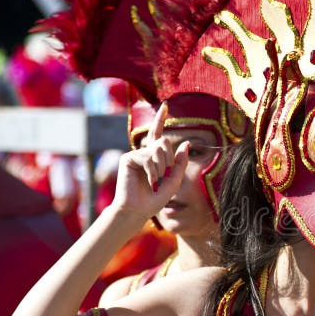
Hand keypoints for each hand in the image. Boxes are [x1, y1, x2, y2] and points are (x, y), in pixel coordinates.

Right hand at [112, 102, 188, 219]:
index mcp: (155, 156)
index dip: (161, 119)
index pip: (158, 134)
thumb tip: (186, 142)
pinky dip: (153, 171)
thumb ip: (181, 162)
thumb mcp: (175, 180)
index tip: (165, 105)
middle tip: (164, 176)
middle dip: (169, 160)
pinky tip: (150, 181)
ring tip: (155, 180)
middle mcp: (144, 152)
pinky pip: (148, 157)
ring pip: (158, 149)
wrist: (138, 210)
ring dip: (162, 167)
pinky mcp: (128, 158)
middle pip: (164, 141)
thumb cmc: (155, 198)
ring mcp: (135, 154)